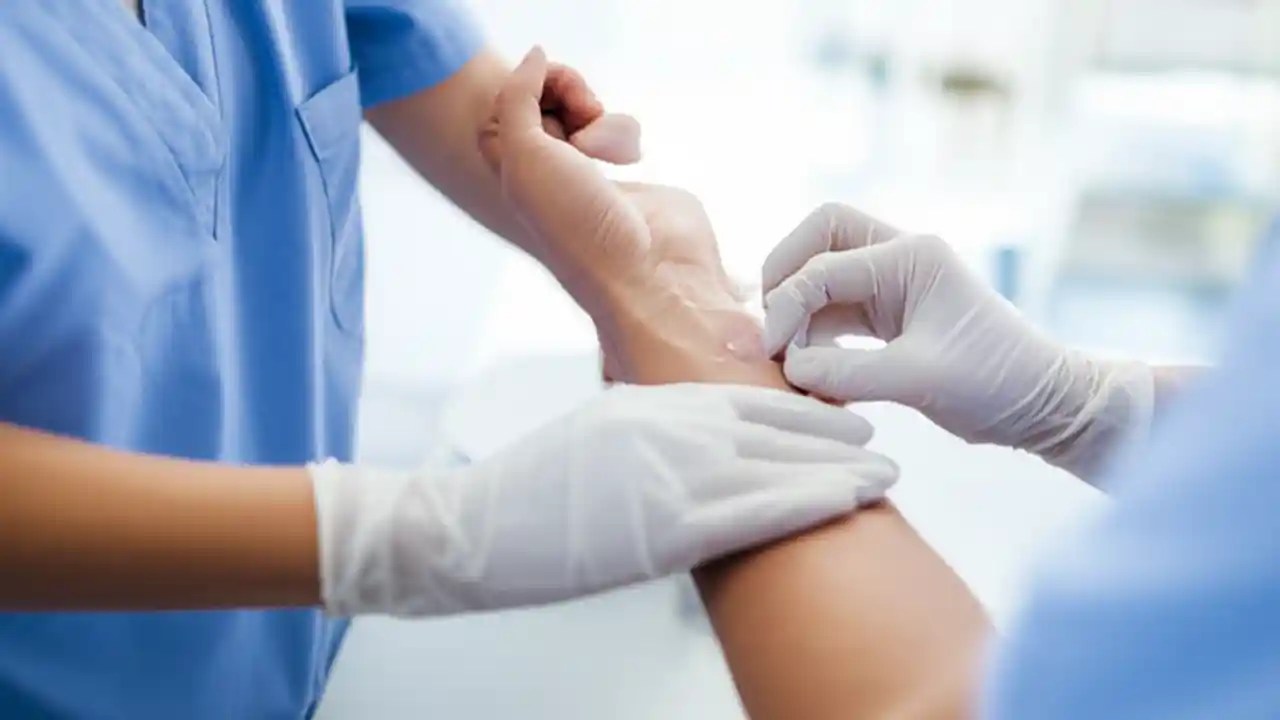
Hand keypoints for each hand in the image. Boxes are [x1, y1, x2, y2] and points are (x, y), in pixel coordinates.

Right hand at [310, 383, 897, 615]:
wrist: (471, 528)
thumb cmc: (527, 491)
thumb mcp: (592, 435)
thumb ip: (646, 430)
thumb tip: (682, 441)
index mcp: (648, 405)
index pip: (741, 399)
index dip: (798, 409)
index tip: (837, 415)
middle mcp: (668, 428)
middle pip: (771, 429)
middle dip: (832, 438)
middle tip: (881, 443)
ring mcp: (670, 474)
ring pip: (775, 466)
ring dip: (837, 471)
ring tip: (885, 474)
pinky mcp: (666, 524)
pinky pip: (752, 511)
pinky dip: (805, 503)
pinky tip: (845, 504)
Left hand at [480, 47, 652, 301]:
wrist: (647, 270)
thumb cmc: (577, 224)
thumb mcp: (524, 154)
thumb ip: (518, 97)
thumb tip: (534, 56)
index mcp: (509, 171)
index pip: (503, 107)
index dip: (523, 91)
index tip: (540, 100)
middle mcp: (544, 170)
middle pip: (546, 101)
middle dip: (565, 97)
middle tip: (579, 122)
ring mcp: (586, 171)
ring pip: (587, 112)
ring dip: (600, 124)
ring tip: (604, 157)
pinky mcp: (624, 172)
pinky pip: (620, 130)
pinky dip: (623, 138)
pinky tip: (627, 166)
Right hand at [761, 203, 1153, 479]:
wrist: (1041, 406)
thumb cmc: (995, 384)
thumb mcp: (919, 380)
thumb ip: (846, 372)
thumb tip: (790, 367)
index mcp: (912, 257)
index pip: (824, 266)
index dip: (788, 306)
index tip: (775, 354)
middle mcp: (900, 258)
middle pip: (820, 235)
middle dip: (785, 273)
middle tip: (772, 326)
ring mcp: (894, 284)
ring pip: (822, 272)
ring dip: (800, 310)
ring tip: (796, 362)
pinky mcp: (889, 315)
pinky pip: (834, 309)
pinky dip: (816, 333)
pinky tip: (814, 370)